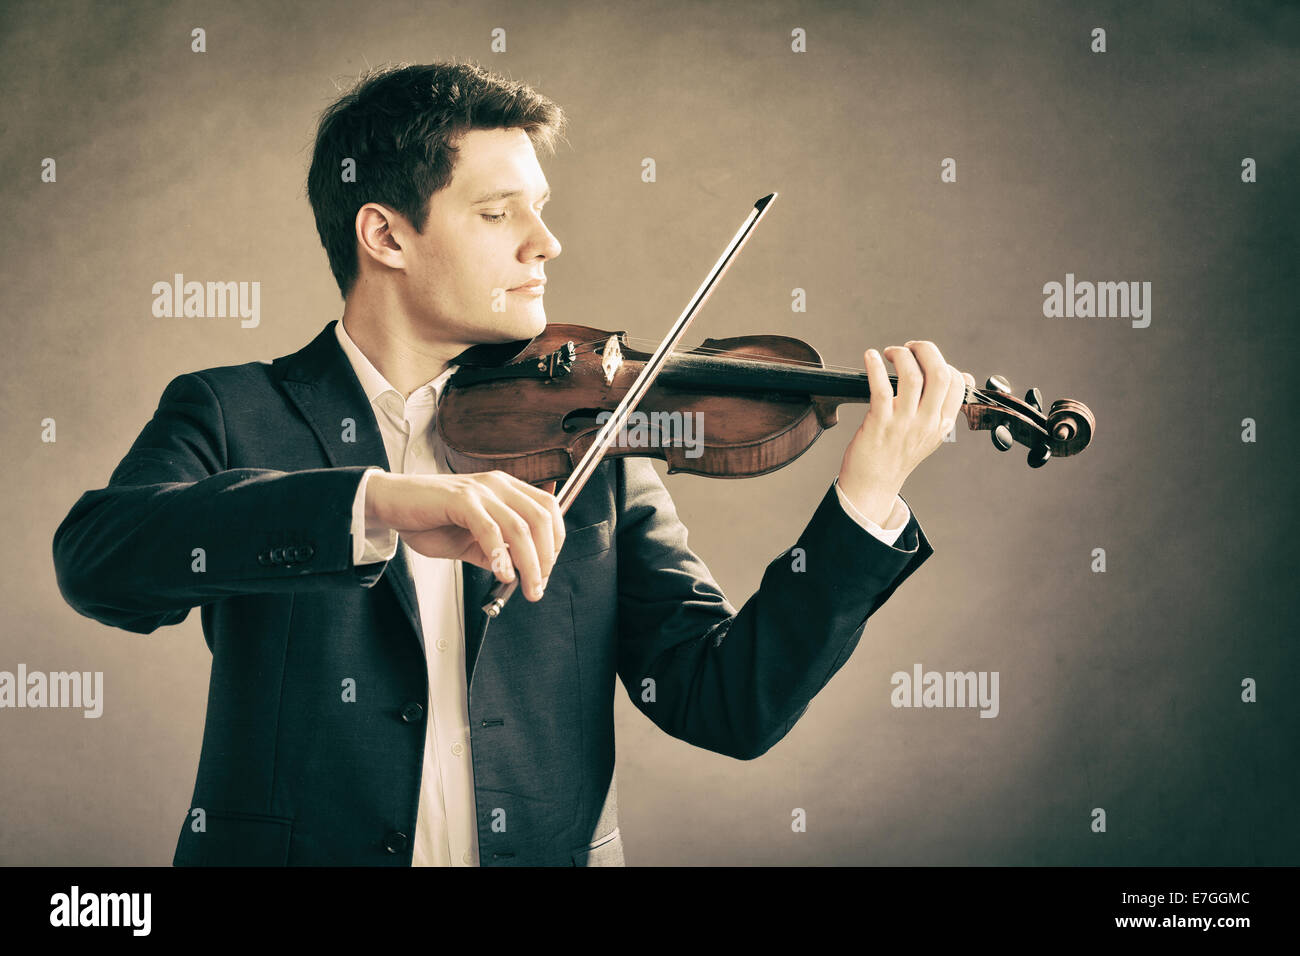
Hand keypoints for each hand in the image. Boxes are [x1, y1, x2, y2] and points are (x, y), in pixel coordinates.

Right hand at [365, 470, 563, 601]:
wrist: (391, 504)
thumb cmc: (429, 519)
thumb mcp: (471, 541)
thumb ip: (497, 553)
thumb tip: (522, 574)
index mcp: (506, 489)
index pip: (549, 509)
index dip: (555, 541)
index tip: (547, 570)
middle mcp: (498, 485)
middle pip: (541, 519)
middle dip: (546, 557)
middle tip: (539, 584)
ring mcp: (480, 490)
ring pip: (520, 527)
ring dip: (530, 562)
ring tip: (528, 587)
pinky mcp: (460, 500)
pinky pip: (490, 529)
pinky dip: (501, 555)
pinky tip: (502, 573)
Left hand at [837, 341, 974, 524]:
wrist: (873, 484)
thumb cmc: (897, 454)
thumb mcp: (930, 434)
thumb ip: (945, 406)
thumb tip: (964, 377)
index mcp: (942, 423)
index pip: (957, 382)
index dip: (942, 362)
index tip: (924, 359)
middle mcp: (927, 422)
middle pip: (939, 373)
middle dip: (925, 350)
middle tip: (910, 347)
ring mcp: (904, 423)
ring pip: (912, 377)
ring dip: (900, 355)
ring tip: (890, 352)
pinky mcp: (880, 423)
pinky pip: (881, 388)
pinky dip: (875, 367)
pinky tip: (871, 357)